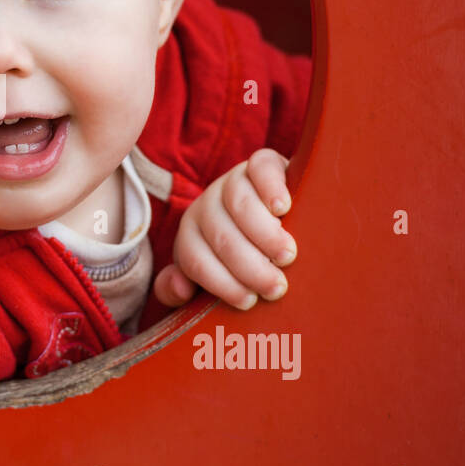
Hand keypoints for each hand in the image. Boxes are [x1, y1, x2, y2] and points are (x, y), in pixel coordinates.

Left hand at [153, 148, 297, 310]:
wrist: (279, 215)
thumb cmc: (243, 257)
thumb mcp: (212, 276)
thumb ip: (181, 289)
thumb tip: (178, 288)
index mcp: (191, 234)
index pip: (195, 260)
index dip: (221, 283)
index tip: (249, 301)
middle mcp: (206, 205)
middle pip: (220, 235)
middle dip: (248, 266)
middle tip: (276, 287)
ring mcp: (232, 181)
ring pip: (239, 204)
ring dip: (264, 234)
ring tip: (286, 256)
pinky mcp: (261, 163)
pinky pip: (260, 169)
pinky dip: (271, 188)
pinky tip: (283, 208)